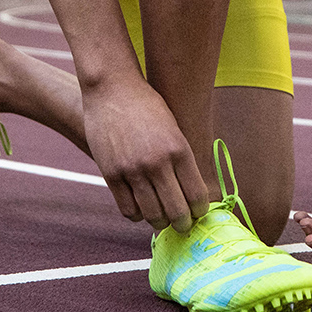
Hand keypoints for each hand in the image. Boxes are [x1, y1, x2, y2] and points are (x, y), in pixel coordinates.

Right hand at [81, 77, 210, 232]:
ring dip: (159, 222)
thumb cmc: (147, 105)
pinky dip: (137, 215)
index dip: (199, 211)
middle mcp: (157, 163)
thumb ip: (181, 159)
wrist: (112, 87)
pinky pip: (128, 209)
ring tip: (161, 218)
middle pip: (177, 212)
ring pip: (152, 215)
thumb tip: (192, 194)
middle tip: (182, 224)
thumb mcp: (174, 128)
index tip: (197, 213)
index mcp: (179, 150)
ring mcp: (132, 170)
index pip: (197, 196)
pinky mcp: (111, 174)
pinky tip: (140, 208)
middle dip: (182, 223)